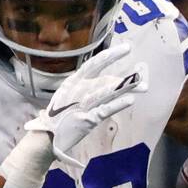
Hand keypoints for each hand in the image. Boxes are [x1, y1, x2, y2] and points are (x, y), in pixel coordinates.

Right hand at [25, 43, 148, 167]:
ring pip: (107, 92)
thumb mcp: (68, 97)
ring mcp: (81, 105)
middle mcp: (77, 90)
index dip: (111, 55)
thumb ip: (84, 89)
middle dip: (124, 78)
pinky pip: (104, 110)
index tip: (127, 48)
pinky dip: (117, 105)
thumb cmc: (57, 118)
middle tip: (141, 75)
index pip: (95, 63)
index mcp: (73, 82)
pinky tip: (130, 100)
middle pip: (105, 80)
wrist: (45, 138)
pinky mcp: (86, 120)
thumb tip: (106, 83)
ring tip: (141, 84)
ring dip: (125, 88)